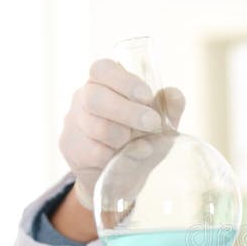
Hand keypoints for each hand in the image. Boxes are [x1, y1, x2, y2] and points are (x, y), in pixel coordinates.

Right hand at [59, 58, 185, 208]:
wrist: (119, 176)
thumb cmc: (140, 140)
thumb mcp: (159, 124)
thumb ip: (169, 108)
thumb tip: (173, 95)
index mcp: (103, 83)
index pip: (103, 69)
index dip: (125, 80)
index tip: (147, 96)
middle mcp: (84, 98)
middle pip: (95, 96)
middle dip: (128, 111)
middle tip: (152, 123)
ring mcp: (75, 123)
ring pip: (97, 127)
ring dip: (124, 137)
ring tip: (136, 143)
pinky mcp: (73, 148)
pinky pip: (96, 152)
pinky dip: (116, 156)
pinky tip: (123, 156)